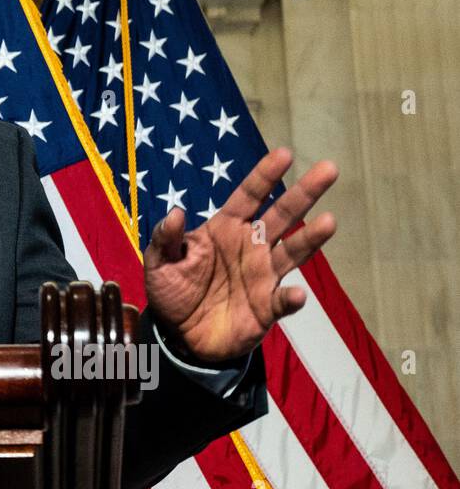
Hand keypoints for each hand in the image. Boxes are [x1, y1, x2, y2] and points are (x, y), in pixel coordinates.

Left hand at [143, 147, 337, 363]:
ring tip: (330, 221)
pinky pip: (282, 301)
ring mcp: (262, 276)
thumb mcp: (158, 261)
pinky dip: (290, 299)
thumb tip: (175, 212)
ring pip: (293, 252)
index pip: (248, 196)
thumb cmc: (172, 289)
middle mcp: (251, 246)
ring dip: (311, 238)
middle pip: (281, 215)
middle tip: (330, 168)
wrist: (179, 335)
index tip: (284, 154)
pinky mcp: (266, 308)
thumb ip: (165, 237)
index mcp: (225, 228)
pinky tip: (297, 295)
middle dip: (304, 193)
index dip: (265, 175)